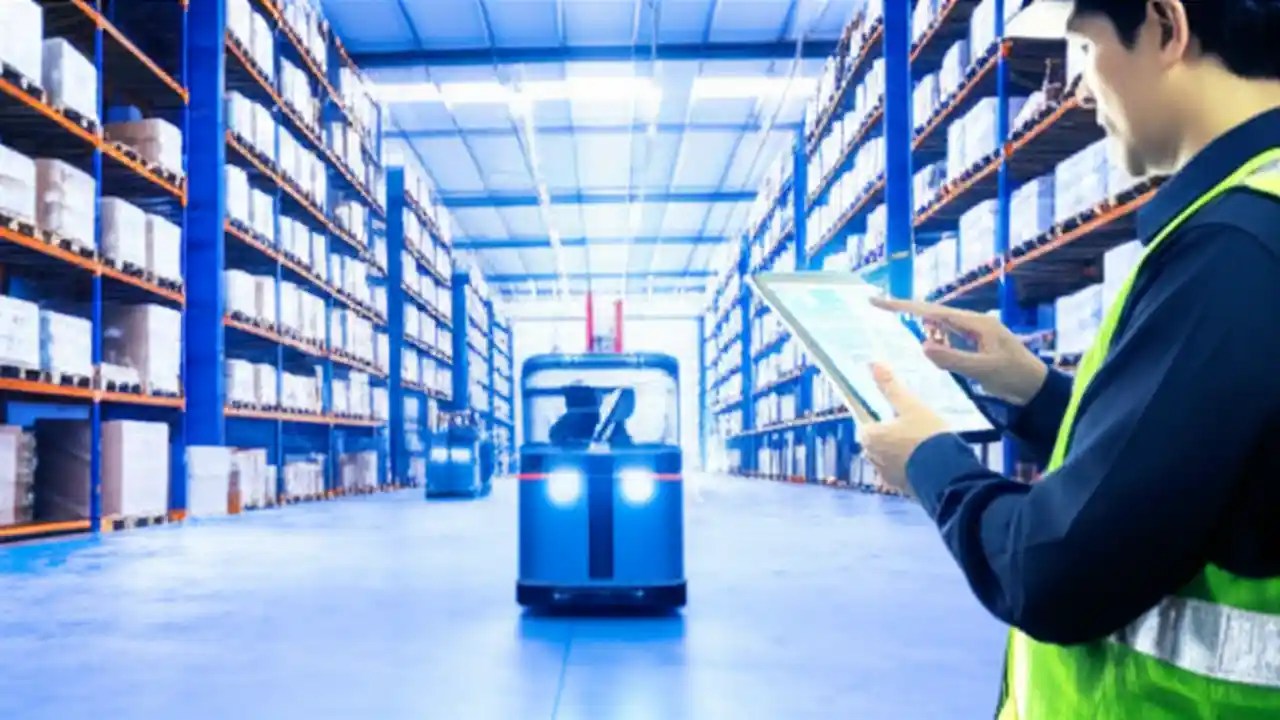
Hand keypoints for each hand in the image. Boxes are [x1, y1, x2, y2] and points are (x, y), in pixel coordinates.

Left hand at [858, 364, 949, 493]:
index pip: (865, 418)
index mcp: (869, 436)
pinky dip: (910, 462)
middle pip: (877, 437)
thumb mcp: (911, 406)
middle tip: (912, 420)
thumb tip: (872, 364)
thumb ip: (891, 387)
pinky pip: (902, 469)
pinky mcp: (901, 487)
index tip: (895, 408)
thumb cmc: (926, 436)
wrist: (948, 476)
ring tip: (922, 438)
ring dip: (900, 447)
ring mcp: (886, 475)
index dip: (879, 412)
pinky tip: (926, 456)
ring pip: (889, 454)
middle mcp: (872, 457)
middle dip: (891, 430)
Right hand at [870, 297, 1047, 405]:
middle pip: (934, 312)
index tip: (879, 301)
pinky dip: (936, 338)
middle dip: (907, 310)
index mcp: (976, 323)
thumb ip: (952, 358)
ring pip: (941, 324)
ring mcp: (975, 331)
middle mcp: (973, 322)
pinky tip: (930, 345)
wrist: (1037, 387)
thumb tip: (922, 344)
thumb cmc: (1014, 377)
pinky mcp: (976, 342)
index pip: (934, 311)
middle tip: (877, 305)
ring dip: (924, 327)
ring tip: (903, 328)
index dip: (904, 306)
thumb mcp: (983, 370)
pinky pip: (949, 335)